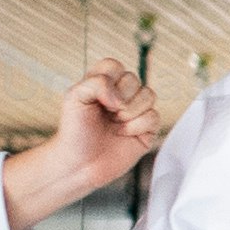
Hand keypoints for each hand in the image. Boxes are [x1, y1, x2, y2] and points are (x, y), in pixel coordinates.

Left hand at [2, 61, 161, 228]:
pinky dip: (137, 127)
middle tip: (106, 115)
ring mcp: (136, 111)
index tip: (96, 99)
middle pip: (134, 79)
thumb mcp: (75, 98)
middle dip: (119, 99)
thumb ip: (96, 83)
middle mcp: (121, 94)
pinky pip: (154, 117)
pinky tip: (124, 135)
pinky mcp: (147, 129)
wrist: (80, 163)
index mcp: (103, 83)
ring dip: (129, 113)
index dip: (108, 81)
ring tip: (115, 125)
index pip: (115, 66)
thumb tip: (121, 97)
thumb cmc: (74, 132)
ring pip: (149, 96)